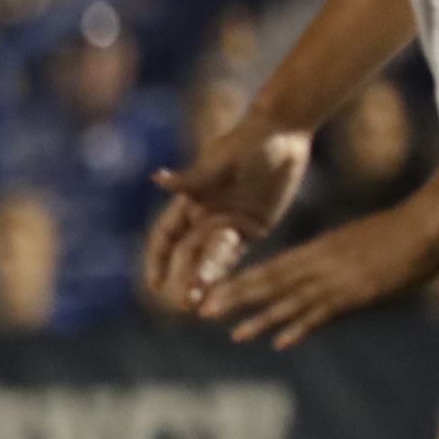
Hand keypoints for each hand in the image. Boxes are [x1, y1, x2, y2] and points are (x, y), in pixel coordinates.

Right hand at [140, 119, 312, 313]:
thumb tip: (156, 178)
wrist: (283, 132)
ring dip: (202, 281)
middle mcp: (205, 212)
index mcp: (191, 197)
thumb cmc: (248, 140)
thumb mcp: (221, 161)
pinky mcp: (253, 226)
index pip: (166, 235)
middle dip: (182, 278)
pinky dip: (226, 273)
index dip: (158, 259)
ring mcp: (229, 221)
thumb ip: (193, 179)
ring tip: (196, 306)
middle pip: (187, 253)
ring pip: (209, 258)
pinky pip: (236, 255)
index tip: (154, 284)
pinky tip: (221, 293)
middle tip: (183, 303)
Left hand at [196, 192, 438, 349]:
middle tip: (202, 311)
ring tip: (234, 334)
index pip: (272, 268)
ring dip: (261, 318)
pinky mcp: (359, 292)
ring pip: (290, 299)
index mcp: (319, 248)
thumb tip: (321, 276)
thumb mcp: (358, 242)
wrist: (429, 222)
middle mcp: (321, 262)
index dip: (241, 281)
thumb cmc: (400, 229)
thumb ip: (336, 260)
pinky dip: (301, 326)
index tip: (213, 292)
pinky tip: (280, 340)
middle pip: (270, 282)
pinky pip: (324, 312)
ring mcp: (339, 279)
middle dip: (236, 298)